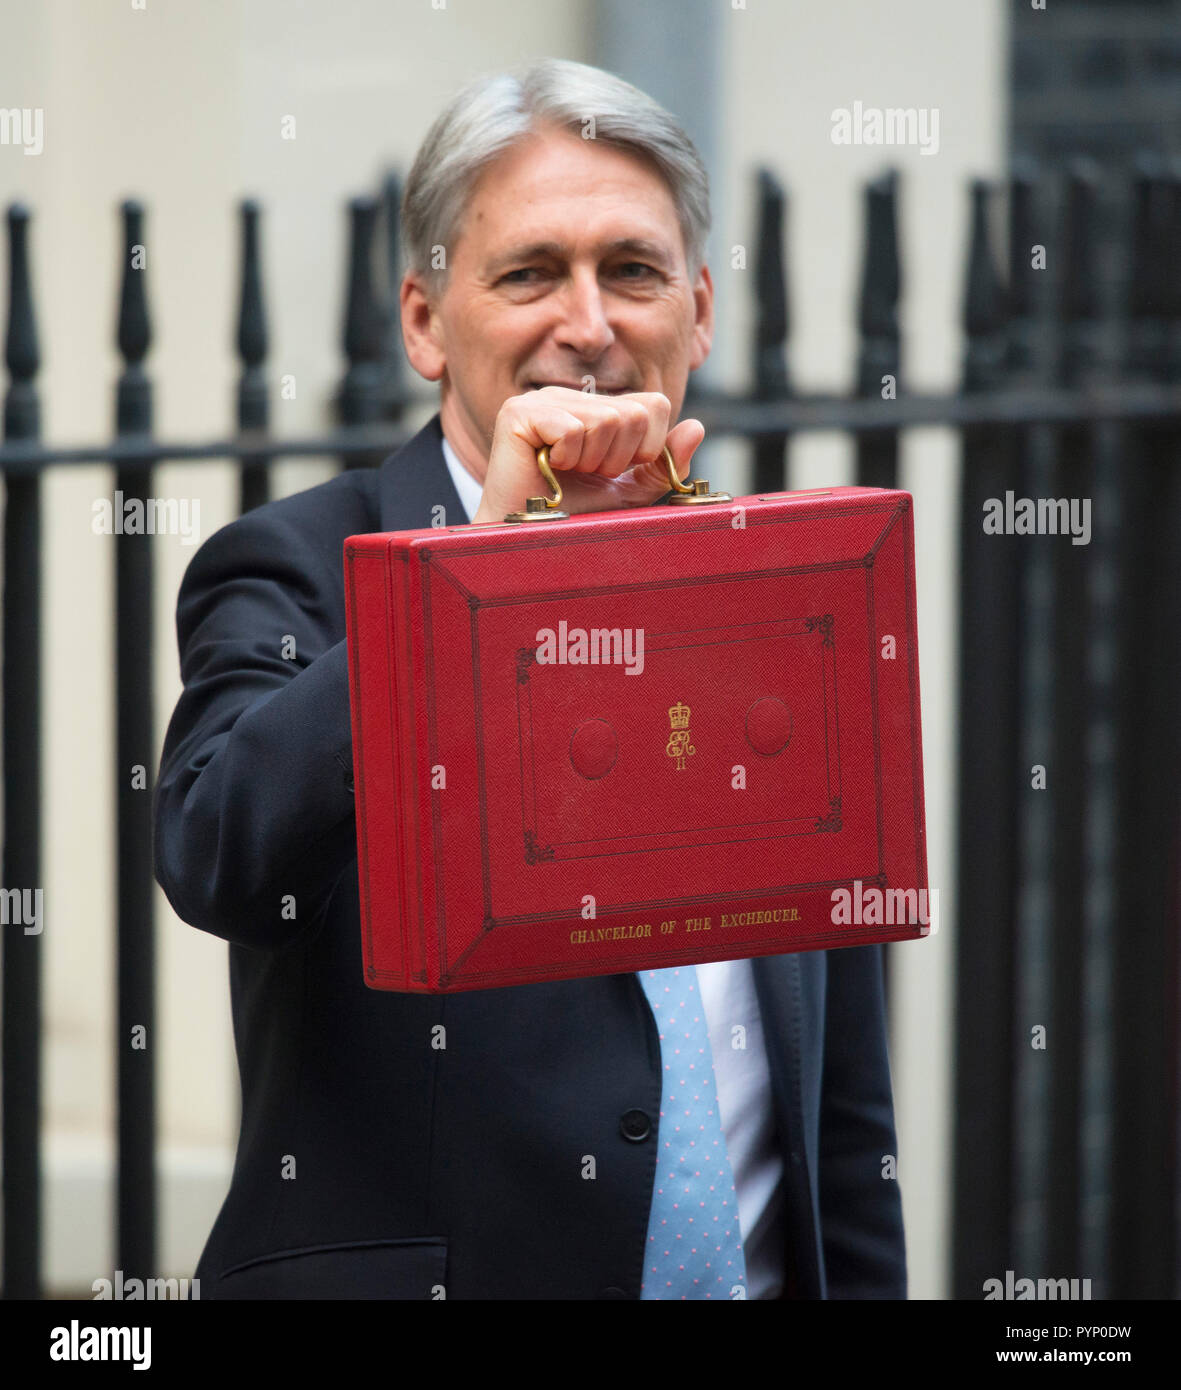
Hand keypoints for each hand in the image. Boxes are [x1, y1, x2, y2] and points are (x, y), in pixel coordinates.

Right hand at [470, 385, 705, 523]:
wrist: (529, 542)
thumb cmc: (573, 518)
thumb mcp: (630, 492)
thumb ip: (663, 464)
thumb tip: (697, 426)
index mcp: (597, 406)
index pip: (654, 404)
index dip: (646, 447)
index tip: (616, 471)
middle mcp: (571, 396)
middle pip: (633, 414)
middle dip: (617, 459)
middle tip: (586, 475)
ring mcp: (543, 400)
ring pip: (606, 420)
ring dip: (591, 461)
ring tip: (566, 474)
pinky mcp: (519, 412)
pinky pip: (572, 429)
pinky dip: (566, 459)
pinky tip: (547, 468)